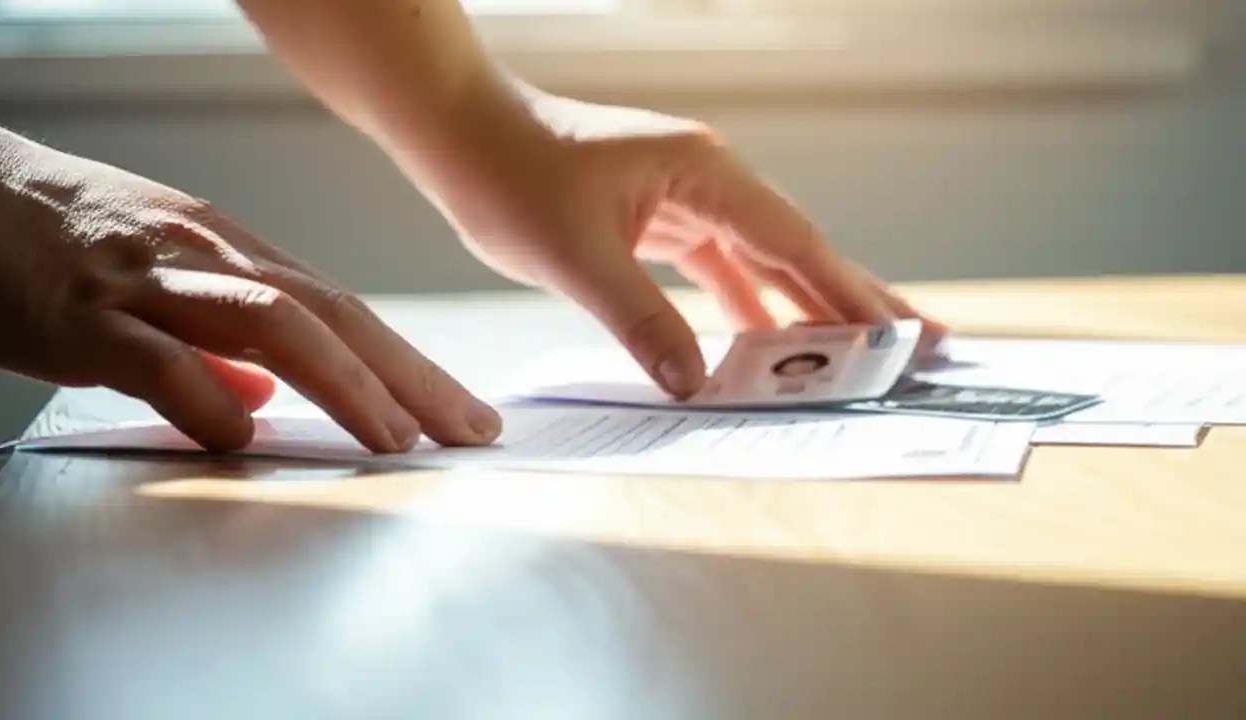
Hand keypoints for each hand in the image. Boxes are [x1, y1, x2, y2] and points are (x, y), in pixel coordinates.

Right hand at [0, 116, 499, 452]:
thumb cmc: (52, 239)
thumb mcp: (154, 278)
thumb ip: (215, 338)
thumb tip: (262, 402)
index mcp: (228, 253)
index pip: (342, 310)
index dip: (409, 363)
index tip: (461, 412)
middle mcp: (206, 259)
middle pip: (332, 315)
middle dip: (410, 377)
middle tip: (471, 431)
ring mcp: (147, 283)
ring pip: (270, 323)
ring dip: (344, 381)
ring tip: (399, 439)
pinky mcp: (80, 317)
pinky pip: (155, 359)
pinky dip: (204, 397)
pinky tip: (243, 439)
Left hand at [438, 87, 945, 397]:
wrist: (461, 136)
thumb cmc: (511, 177)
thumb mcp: (576, 256)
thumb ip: (642, 320)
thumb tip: (695, 384)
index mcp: (704, 172)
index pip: (795, 243)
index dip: (851, 292)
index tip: (903, 331)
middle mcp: (708, 180)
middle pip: (796, 248)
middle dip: (853, 299)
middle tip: (916, 341)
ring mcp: (686, 197)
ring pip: (762, 260)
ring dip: (803, 307)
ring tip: (857, 350)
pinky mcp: (659, 217)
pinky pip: (720, 268)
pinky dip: (746, 305)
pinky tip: (765, 342)